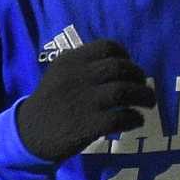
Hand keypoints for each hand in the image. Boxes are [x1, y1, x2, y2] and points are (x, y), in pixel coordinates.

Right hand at [15, 39, 151, 162]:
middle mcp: (77, 77)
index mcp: (70, 61)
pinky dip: (134, 118)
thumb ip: (85, 67)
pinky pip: (121, 117)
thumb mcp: (60, 75)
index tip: (130, 67)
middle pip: (120, 68)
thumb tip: (123, 67)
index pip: (107, 47)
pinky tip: (136, 120)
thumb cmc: (51, 103)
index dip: (125, 56)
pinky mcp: (88, 125)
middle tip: (144, 87)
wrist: (30, 133)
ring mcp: (83, 101)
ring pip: (124, 91)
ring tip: (149, 103)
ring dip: (144, 96)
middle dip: (138, 76)